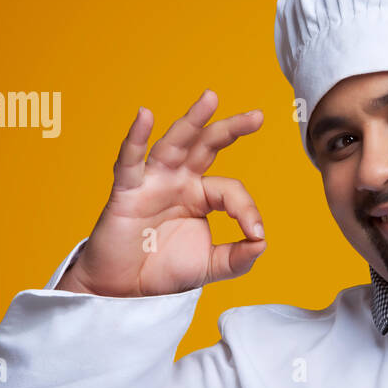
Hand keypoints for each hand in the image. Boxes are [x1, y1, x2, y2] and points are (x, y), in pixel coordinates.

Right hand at [55, 89, 266, 296]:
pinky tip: (144, 115)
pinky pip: (130, 161)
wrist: (125, 289)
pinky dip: (135, 138)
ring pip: (175, 144)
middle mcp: (179, 181)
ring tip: (211, 98)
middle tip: (258, 116)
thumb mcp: (211, 265)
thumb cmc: (164, 270)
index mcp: (201, 195)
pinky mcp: (127, 191)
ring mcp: (153, 182)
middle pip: (207, 146)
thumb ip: (238, 257)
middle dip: (231, 129)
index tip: (255, 233)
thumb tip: (262, 242)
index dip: (247, 209)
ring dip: (193, 120)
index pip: (231, 190)